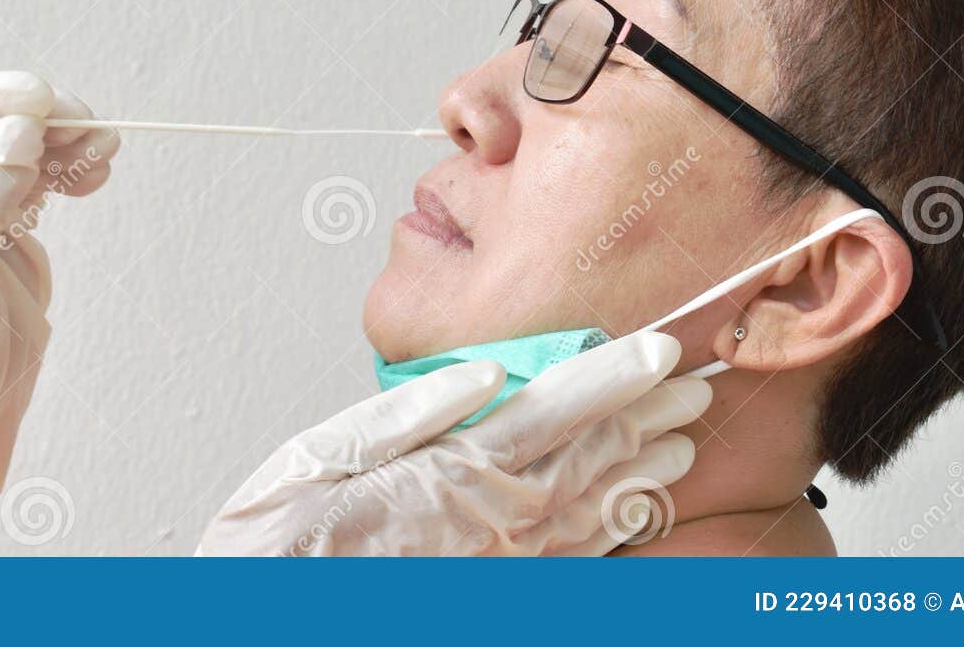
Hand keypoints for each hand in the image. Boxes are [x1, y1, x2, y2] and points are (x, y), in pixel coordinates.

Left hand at [0, 72, 117, 520]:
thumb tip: (18, 131)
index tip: (32, 100)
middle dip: (31, 116)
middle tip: (81, 122)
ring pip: (14, 141)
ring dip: (61, 138)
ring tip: (101, 149)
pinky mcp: (3, 216)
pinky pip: (39, 171)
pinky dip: (70, 165)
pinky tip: (94, 172)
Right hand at [197, 331, 709, 555]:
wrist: (268, 615)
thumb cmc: (275, 547)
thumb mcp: (312, 461)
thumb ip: (398, 417)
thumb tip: (478, 375)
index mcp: (445, 479)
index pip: (550, 416)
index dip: (611, 379)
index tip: (659, 349)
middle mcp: (481, 525)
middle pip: (584, 462)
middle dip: (644, 419)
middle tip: (695, 386)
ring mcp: (492, 565)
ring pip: (585, 513)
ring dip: (638, 473)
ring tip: (680, 443)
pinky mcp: (488, 590)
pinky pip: (564, 561)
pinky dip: (605, 530)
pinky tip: (629, 511)